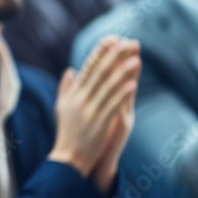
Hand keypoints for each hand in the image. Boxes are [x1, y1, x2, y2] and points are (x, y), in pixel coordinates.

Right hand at [49, 37, 140, 177]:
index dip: (100, 52)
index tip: (112, 38)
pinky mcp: (99, 123)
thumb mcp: (62, 107)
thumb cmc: (66, 133)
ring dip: (122, 72)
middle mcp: (80, 99)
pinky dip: (122, 94)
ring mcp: (89, 110)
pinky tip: (133, 85)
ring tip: (136, 60)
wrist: (68, 158)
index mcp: (72, 93)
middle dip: (114, 56)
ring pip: (108, 87)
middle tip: (127, 42)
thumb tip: (69, 70)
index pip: (87, 67)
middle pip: (99, 73)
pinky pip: (112, 105)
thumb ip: (65, 88)